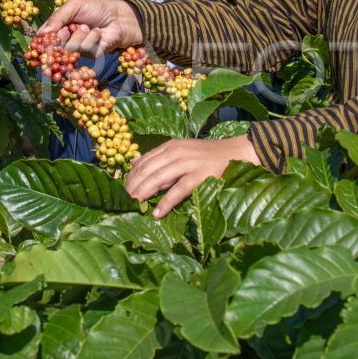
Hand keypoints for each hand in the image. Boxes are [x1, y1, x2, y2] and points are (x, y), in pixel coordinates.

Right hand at [38, 0, 143, 56]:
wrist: (117, 16)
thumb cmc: (95, 8)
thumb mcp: (74, 6)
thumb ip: (58, 17)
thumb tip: (42, 33)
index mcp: (59, 27)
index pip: (44, 37)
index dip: (43, 40)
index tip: (46, 37)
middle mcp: (66, 39)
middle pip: (54, 48)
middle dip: (61, 38)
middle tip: (68, 30)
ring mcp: (77, 48)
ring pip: (69, 49)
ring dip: (79, 36)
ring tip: (87, 27)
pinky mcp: (89, 55)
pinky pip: (84, 50)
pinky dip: (91, 39)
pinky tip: (97, 33)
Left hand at [126, 134, 260, 217]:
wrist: (235, 153)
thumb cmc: (206, 155)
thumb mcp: (180, 150)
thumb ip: (159, 157)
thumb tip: (134, 163)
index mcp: (170, 146)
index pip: (143, 161)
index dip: (131, 176)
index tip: (122, 190)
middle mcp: (176, 152)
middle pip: (147, 169)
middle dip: (134, 186)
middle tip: (124, 200)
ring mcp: (188, 163)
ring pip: (159, 178)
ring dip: (144, 192)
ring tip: (134, 204)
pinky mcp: (199, 176)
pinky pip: (178, 190)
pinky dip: (166, 202)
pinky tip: (157, 212)